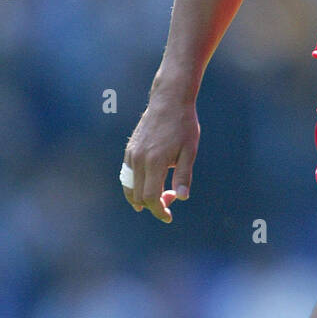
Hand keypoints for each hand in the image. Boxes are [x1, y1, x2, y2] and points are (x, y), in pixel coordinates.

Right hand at [121, 91, 199, 222]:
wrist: (168, 101)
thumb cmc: (183, 125)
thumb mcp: (190, 151)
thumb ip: (184, 175)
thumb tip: (182, 197)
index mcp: (155, 161)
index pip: (151, 197)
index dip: (159, 211)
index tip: (169, 216)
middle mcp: (139, 159)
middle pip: (139, 196)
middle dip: (154, 205)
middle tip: (171, 198)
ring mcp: (132, 155)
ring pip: (129, 188)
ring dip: (141, 198)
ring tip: (157, 200)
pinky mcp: (129, 150)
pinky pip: (127, 176)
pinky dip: (135, 187)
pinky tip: (147, 187)